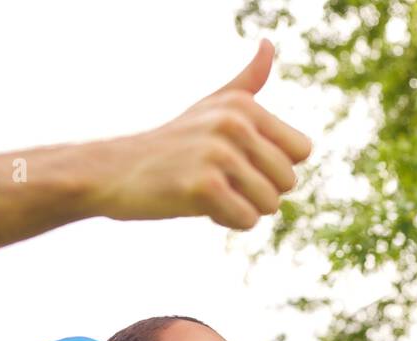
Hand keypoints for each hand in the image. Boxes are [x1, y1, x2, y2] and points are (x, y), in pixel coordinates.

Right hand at [91, 39, 312, 229]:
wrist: (113, 169)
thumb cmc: (173, 142)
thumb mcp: (211, 105)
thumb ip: (246, 82)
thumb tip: (269, 44)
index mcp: (243, 105)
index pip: (302, 151)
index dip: (275, 165)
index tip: (241, 159)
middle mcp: (233, 124)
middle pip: (288, 181)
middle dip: (259, 189)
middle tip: (219, 177)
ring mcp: (218, 154)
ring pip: (270, 204)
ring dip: (242, 207)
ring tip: (208, 188)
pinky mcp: (204, 186)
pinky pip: (247, 220)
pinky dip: (226, 220)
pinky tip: (197, 203)